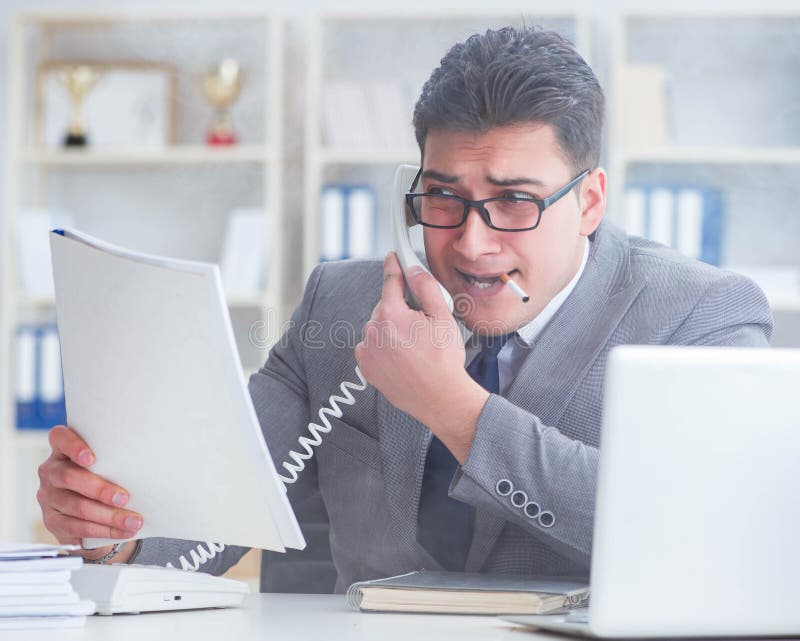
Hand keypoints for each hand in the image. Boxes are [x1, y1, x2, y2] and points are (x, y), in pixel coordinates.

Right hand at [37, 425, 141, 561]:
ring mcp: (49, 497)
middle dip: (100, 489)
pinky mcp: (53, 520)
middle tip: (124, 497)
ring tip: (133, 520)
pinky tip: (123, 531)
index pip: (60, 438)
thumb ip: (117, 459)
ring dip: (109, 516)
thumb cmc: (106, 477)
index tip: (91, 458)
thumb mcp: (108, 464)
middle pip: (69, 477)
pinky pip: (78, 527)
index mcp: (63, 451)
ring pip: (77, 507)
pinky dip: (104, 530)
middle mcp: (51, 471)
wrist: (92, 511)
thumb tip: (154, 460)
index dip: (73, 446)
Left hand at [355, 252, 488, 460]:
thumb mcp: (442, 317)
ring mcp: (367, 350)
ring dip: (392, 329)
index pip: (390, 280)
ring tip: (415, 347)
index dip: (395, 265)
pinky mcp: (366, 366)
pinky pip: (372, 346)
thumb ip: (426, 287)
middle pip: (385, 305)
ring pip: (379, 327)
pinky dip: (384, 347)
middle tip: (422, 324)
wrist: (440, 398)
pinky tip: (403, 357)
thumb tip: (413, 270)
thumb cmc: (444, 360)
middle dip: (401, 308)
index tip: (393, 256)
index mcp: (391, 314)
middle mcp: (373, 330)